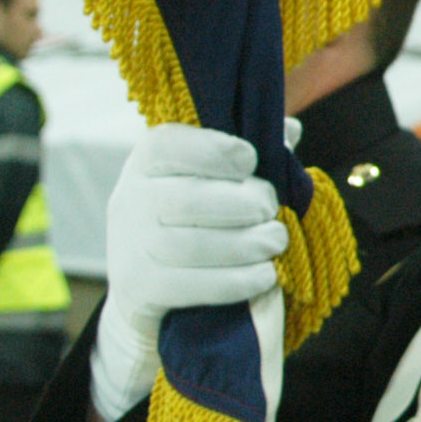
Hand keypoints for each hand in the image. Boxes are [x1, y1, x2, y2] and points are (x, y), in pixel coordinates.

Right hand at [89, 125, 289, 417]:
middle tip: (271, 210)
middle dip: (243, 204)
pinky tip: (264, 275)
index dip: (213, 150)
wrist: (148, 284)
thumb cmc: (194, 217)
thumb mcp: (212, 178)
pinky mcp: (140, 290)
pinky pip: (192, 286)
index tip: (251, 159)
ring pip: (190, 246)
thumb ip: (248, 155)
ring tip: (275, 241)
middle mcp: (130, 200)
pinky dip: (237, 282)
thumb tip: (289, 132)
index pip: (167, 146)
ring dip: (246, 244)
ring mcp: (131, 248)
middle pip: (186, 200)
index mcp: (147, 162)